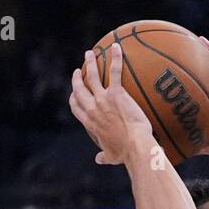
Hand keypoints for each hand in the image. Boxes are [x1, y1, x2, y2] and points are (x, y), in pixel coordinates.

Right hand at [69, 45, 153, 165]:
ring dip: (90, 63)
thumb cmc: (125, 153)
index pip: (75, 106)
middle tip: (78, 70)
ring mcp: (103, 99)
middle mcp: (92, 108)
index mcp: (89, 122)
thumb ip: (103, 156)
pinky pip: (115, 72)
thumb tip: (99, 160)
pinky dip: (115, 58)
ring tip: (89, 54)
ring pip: (92, 75)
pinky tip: (116, 47)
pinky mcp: (117, 94)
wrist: (135, 147)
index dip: (73, 97)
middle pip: (79, 88)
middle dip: (77, 78)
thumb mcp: (111, 156)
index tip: (74, 92)